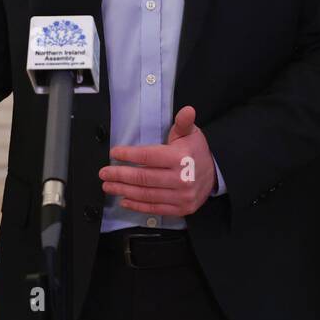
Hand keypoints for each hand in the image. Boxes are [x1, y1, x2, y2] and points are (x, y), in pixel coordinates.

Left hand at [99, 106, 215, 216]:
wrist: (215, 174)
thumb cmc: (196, 151)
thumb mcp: (191, 133)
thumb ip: (183, 122)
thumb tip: (187, 110)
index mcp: (181, 158)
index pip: (148, 156)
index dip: (129, 155)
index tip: (114, 153)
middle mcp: (182, 178)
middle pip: (144, 177)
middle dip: (120, 175)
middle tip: (104, 173)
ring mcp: (182, 196)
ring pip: (146, 194)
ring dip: (123, 190)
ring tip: (108, 185)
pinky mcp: (181, 209)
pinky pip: (155, 208)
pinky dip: (137, 205)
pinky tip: (124, 199)